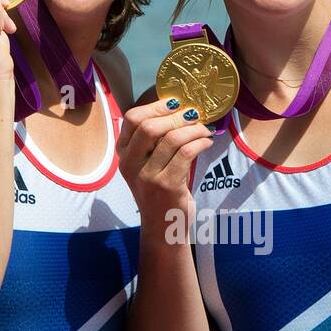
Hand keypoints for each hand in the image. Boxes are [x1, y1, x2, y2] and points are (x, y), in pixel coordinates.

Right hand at [116, 96, 213, 228]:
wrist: (164, 227)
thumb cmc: (159, 192)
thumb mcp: (148, 165)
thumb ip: (155, 141)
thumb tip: (180, 110)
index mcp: (123, 154)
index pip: (132, 119)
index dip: (156, 106)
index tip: (176, 102)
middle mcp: (130, 164)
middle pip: (149, 126)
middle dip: (176, 116)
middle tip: (194, 115)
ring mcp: (147, 176)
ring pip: (171, 138)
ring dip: (193, 129)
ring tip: (205, 130)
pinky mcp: (167, 185)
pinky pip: (186, 153)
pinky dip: (200, 143)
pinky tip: (207, 143)